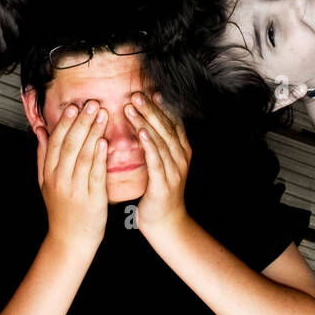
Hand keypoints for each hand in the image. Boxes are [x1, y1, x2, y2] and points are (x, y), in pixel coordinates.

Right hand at [35, 101, 108, 250]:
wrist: (70, 241)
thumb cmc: (61, 210)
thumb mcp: (45, 182)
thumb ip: (42, 155)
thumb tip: (40, 130)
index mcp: (49, 174)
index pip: (56, 143)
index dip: (64, 123)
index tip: (73, 107)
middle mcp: (61, 180)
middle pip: (70, 145)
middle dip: (81, 122)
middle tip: (91, 104)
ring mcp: (76, 189)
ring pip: (84, 156)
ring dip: (93, 133)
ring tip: (102, 115)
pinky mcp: (93, 199)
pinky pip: (96, 174)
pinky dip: (100, 157)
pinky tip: (104, 142)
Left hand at [127, 92, 191, 235]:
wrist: (166, 223)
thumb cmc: (159, 192)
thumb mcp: (162, 164)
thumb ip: (157, 144)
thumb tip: (145, 123)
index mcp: (181, 150)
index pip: (172, 122)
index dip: (162, 106)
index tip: (149, 91)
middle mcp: (181, 157)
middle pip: (166, 127)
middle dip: (151, 109)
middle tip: (136, 94)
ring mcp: (175, 170)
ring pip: (160, 139)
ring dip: (146, 121)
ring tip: (132, 106)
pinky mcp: (165, 183)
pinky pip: (156, 160)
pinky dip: (149, 144)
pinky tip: (140, 133)